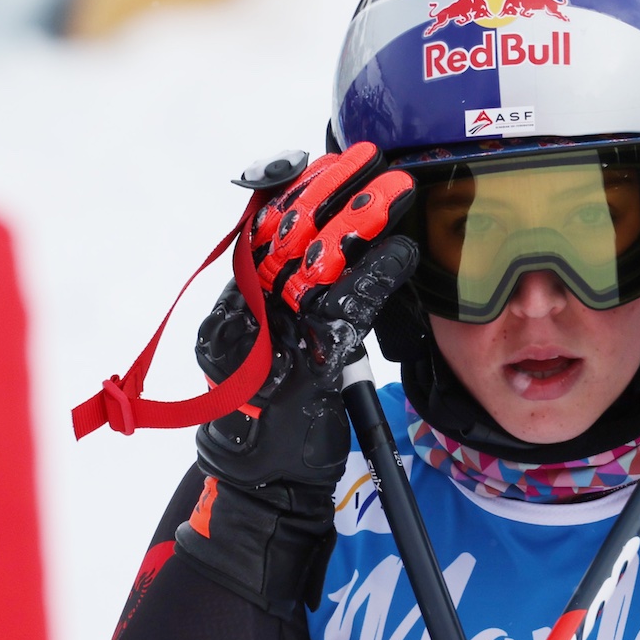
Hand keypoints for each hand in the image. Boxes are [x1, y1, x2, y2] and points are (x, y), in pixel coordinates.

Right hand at [175, 144, 416, 616]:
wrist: (264, 481)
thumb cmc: (277, 409)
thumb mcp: (275, 342)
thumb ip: (291, 295)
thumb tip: (328, 243)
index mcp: (234, 302)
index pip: (259, 225)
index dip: (294, 185)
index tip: (325, 158)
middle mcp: (245, 312)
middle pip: (285, 229)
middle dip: (332, 188)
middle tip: (371, 160)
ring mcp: (273, 336)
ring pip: (316, 258)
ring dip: (362, 218)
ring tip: (398, 191)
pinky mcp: (306, 362)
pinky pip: (346, 305)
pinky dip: (379, 273)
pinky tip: (405, 249)